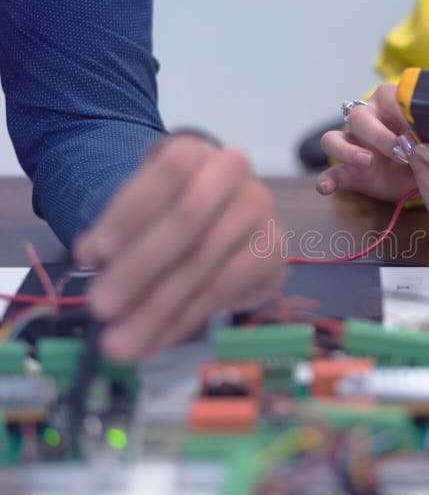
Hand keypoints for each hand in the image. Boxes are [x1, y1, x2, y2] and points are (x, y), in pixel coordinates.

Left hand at [74, 134, 284, 361]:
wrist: (231, 221)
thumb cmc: (177, 211)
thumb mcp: (144, 210)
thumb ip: (118, 231)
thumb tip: (90, 256)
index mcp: (197, 153)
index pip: (166, 173)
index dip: (130, 212)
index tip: (93, 254)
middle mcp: (234, 174)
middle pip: (188, 219)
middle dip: (140, 267)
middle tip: (101, 307)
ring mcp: (260, 211)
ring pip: (203, 263)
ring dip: (157, 307)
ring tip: (121, 341)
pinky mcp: (272, 251)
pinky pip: (223, 290)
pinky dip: (184, 319)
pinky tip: (156, 339)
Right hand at [316, 83, 416, 201]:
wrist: (428, 175)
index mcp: (389, 103)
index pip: (385, 96)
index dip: (399, 113)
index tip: (417, 132)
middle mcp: (367, 120)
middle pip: (358, 118)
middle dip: (379, 136)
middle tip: (403, 154)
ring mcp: (354, 145)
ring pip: (333, 139)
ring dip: (347, 150)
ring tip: (367, 162)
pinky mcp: (349, 172)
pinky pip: (332, 173)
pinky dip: (327, 180)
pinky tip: (325, 188)